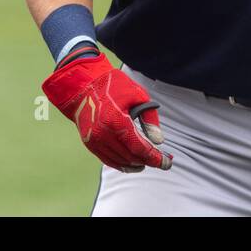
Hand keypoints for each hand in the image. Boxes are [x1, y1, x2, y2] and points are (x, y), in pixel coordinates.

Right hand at [42, 53, 172, 172]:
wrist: (84, 86)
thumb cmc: (114, 86)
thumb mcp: (138, 95)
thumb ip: (149, 119)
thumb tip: (158, 141)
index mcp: (116, 121)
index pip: (139, 147)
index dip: (154, 158)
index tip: (166, 163)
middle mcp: (103, 134)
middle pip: (130, 157)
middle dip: (148, 161)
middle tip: (162, 162)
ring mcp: (94, 140)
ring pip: (120, 161)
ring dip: (136, 164)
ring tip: (149, 162)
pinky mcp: (89, 143)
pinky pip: (108, 159)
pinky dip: (122, 164)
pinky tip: (133, 164)